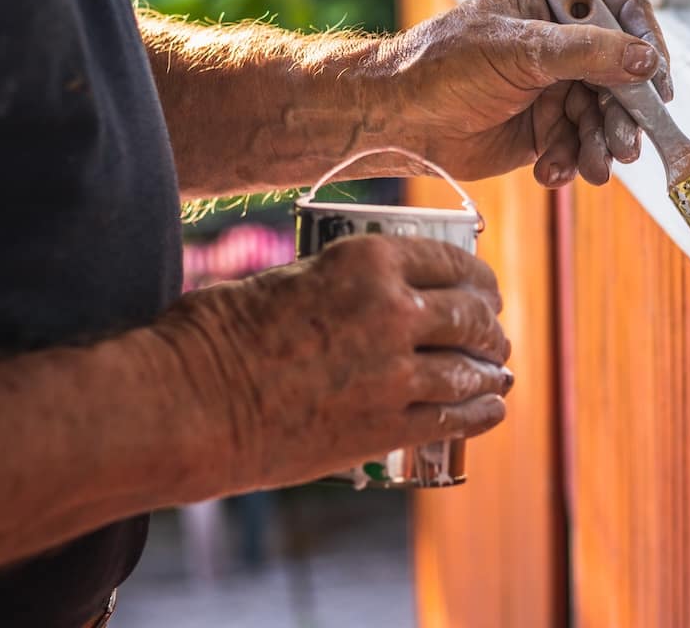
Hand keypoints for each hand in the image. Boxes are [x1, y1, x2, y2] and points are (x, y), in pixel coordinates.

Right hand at [151, 235, 511, 490]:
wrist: (191, 405)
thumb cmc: (218, 333)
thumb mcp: (291, 277)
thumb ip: (344, 282)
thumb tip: (373, 291)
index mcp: (369, 262)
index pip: (451, 261)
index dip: (478, 277)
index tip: (485, 288)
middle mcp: (394, 311)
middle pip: (469, 315)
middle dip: (489, 324)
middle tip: (493, 332)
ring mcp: (395, 374)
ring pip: (469, 369)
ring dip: (490, 370)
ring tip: (498, 372)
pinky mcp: (386, 427)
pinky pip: (454, 417)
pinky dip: (481, 412)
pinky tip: (494, 407)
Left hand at [385, 0, 672, 186]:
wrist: (400, 120)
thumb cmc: (443, 66)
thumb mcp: (519, 50)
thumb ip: (586, 54)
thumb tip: (645, 60)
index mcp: (553, 0)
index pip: (622, 13)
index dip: (646, 46)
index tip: (656, 83)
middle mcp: (562, 41)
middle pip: (621, 75)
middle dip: (623, 114)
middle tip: (625, 145)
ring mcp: (556, 86)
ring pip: (602, 118)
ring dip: (600, 146)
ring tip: (592, 168)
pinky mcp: (546, 128)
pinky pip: (578, 146)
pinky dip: (570, 162)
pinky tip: (550, 171)